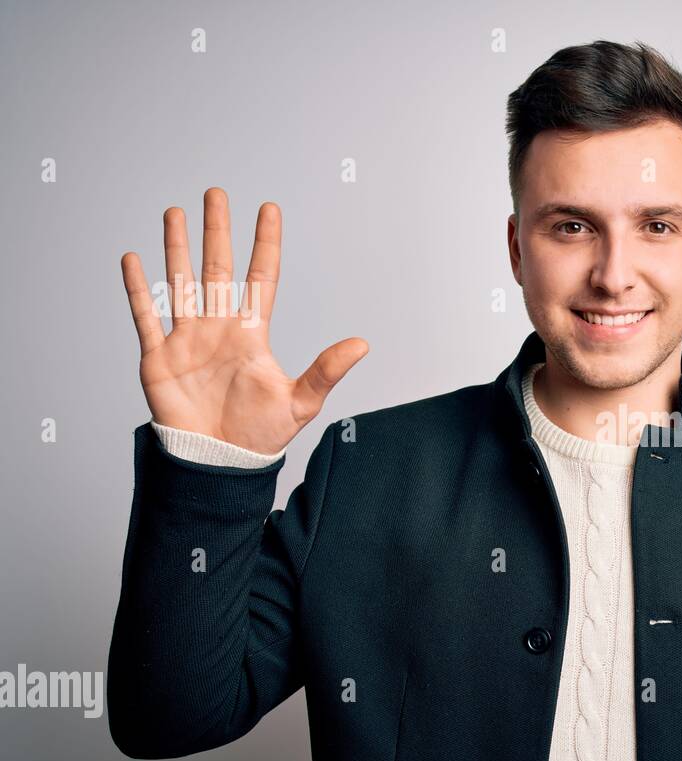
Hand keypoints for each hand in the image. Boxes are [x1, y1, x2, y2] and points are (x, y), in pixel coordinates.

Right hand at [121, 187, 367, 453]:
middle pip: (217, 269)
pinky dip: (137, 288)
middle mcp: (219, 328)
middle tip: (216, 193)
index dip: (265, 244)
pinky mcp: (159, 357)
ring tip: (176, 212)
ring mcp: (187, 340)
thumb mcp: (301, 401)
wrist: (221, 462)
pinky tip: (133, 258)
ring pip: (180, 282)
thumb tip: (363, 344)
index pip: (261, 278)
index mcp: (252, 334)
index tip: (269, 209)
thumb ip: (327, 369)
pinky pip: (145, 316)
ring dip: (177, 248)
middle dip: (217, 231)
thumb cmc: (261, 435)